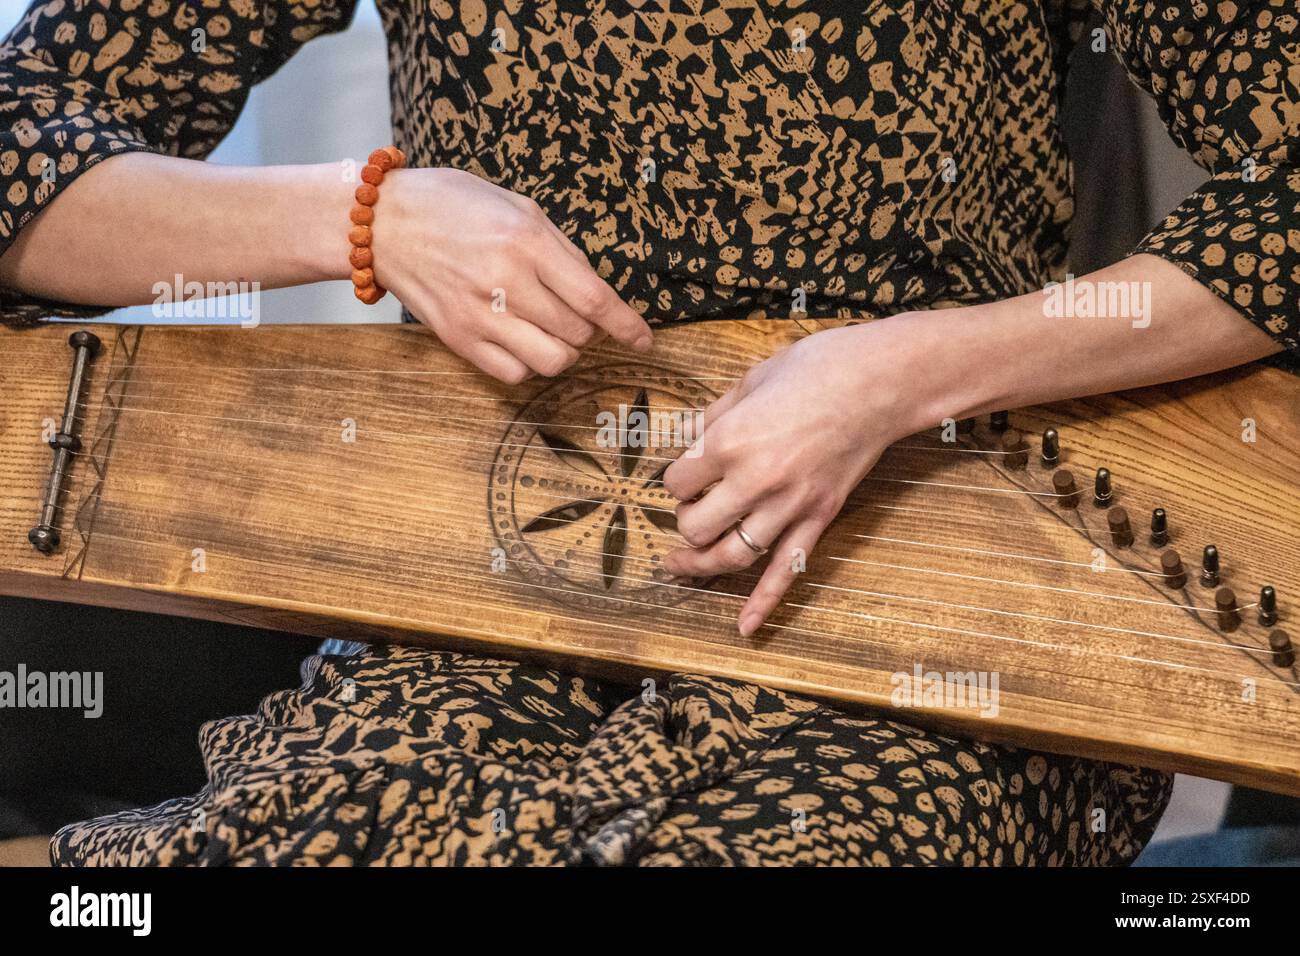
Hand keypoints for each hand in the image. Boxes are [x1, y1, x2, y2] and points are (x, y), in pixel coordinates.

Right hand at [372, 167, 652, 382]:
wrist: (383, 223)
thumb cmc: (453, 206)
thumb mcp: (516, 206)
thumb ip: (561, 249)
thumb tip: (596, 293)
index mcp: (526, 242)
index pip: (595, 300)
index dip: (628, 326)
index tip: (644, 340)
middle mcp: (506, 282)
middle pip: (577, 335)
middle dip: (591, 332)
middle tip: (578, 316)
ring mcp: (479, 315)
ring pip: (551, 362)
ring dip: (563, 351)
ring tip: (551, 330)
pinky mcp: (458, 339)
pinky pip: (513, 374)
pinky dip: (529, 365)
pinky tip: (522, 342)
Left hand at [661, 322, 934, 636]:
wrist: (882, 380)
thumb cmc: (817, 367)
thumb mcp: (753, 379)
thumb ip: (716, 413)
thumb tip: (691, 433)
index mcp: (729, 441)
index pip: (676, 481)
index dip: (675, 478)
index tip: (685, 470)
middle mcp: (754, 481)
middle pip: (695, 525)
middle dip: (685, 519)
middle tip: (691, 507)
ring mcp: (789, 505)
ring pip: (730, 555)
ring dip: (700, 563)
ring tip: (679, 565)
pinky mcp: (818, 518)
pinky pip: (786, 570)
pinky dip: (763, 602)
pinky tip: (744, 626)